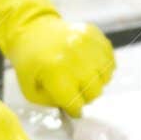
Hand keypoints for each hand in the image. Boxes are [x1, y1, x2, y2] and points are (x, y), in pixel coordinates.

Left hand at [0, 0, 114, 114]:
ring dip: (96, 82)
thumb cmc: (30, 62)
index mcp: (55, 71)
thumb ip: (52, 103)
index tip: (73, 109)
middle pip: (94, 92)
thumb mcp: (30, 89)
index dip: (74, 110)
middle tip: (76, 92)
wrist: (32, 29)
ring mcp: (86, 43)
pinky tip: (91, 66)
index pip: (75, 103)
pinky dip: (103, 68)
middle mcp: (74, 56)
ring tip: (83, 77)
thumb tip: (73, 108)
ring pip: (106, 78)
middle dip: (85, 97)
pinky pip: (110, 60)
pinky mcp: (94, 35)